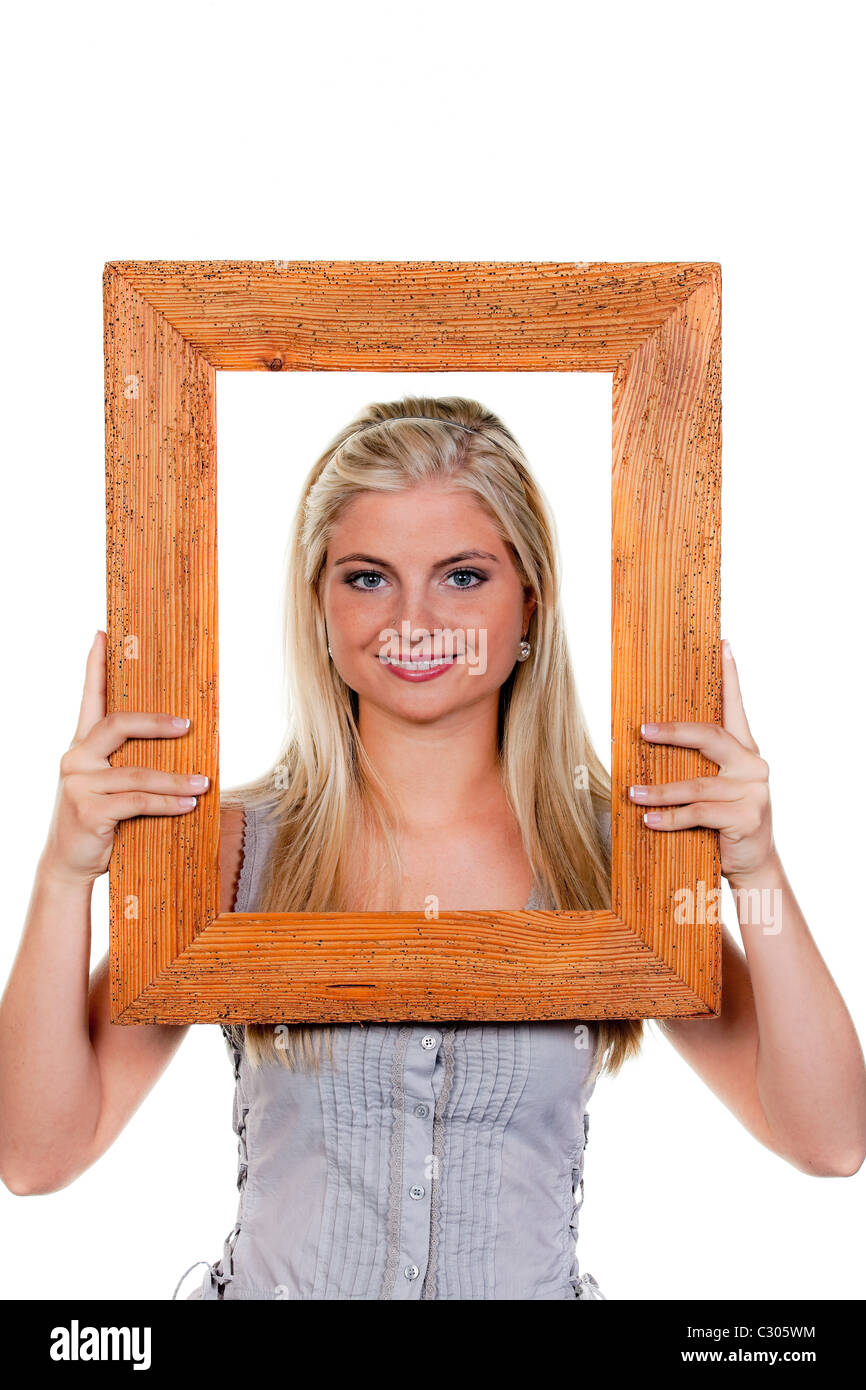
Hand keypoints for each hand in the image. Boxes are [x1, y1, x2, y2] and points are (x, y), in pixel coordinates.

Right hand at [40, 630, 210, 885]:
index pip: (89, 698)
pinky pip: (138, 801)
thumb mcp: (109, 785)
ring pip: (137, 771)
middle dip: (156, 722)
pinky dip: (168, 802)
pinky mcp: (89, 811)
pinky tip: (188, 804)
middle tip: (187, 724)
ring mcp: (79, 784)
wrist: (70, 863)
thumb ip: (129, 761)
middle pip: (118, 725)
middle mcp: (76, 758)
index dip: (95, 665)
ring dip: (175, 777)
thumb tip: (180, 741)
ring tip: (204, 782)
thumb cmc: (99, 820)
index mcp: (82, 745)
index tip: (103, 634)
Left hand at [628, 639, 774, 882]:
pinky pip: (699, 813)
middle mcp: (752, 764)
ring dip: (660, 789)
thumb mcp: (713, 787)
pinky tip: (649, 819)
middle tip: (642, 729)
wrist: (752, 864)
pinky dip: (670, 817)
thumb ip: (695, 764)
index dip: (731, 675)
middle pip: (710, 737)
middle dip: (673, 732)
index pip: (736, 706)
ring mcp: (753, 791)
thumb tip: (647, 738)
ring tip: (632, 793)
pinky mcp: (747, 817)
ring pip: (697, 783)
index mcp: (744, 750)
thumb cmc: (723, 820)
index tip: (723, 643)